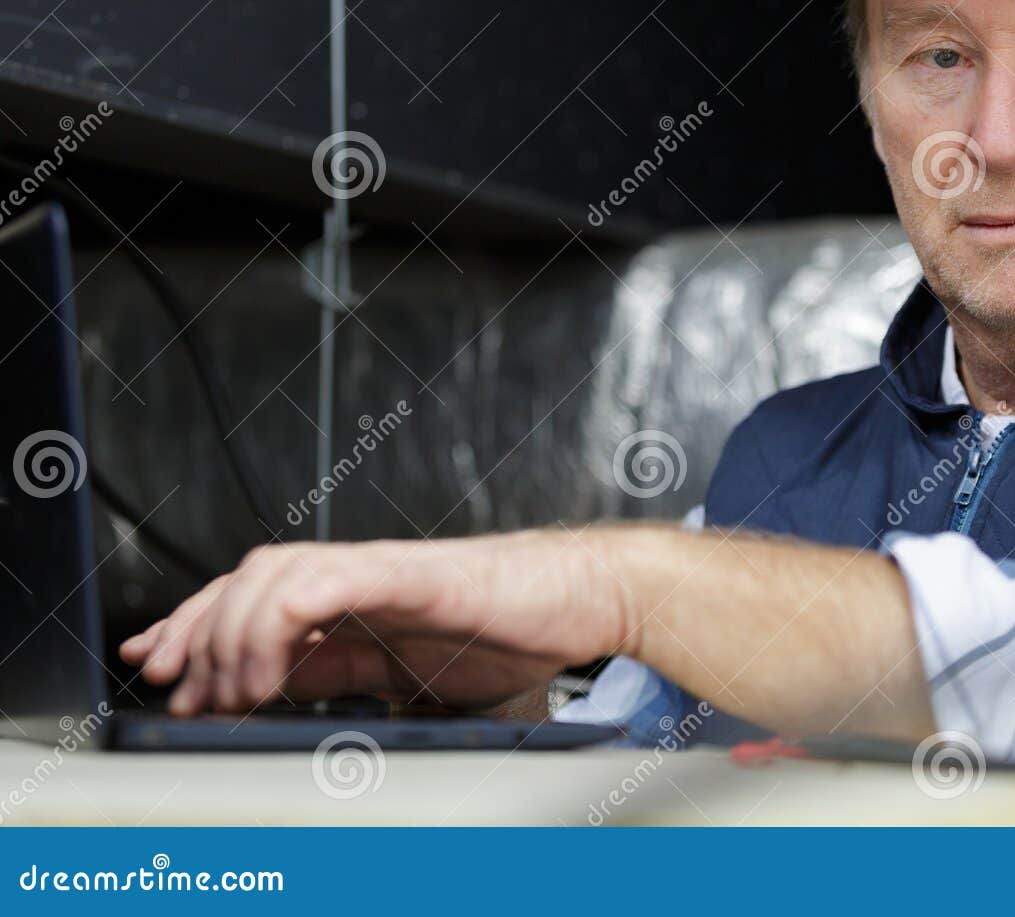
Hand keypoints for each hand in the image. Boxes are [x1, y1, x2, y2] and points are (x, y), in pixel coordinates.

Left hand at [118, 531, 629, 715]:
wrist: (589, 597)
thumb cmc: (521, 631)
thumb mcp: (414, 676)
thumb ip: (348, 678)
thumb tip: (282, 708)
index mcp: (359, 600)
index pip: (256, 602)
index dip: (198, 631)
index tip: (163, 670)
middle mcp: (360, 577)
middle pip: (248, 580)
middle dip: (195, 630)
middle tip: (174, 684)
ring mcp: (382, 569)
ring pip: (272, 573)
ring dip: (230, 633)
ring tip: (226, 689)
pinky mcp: (409, 571)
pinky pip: (325, 581)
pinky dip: (279, 619)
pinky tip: (272, 666)